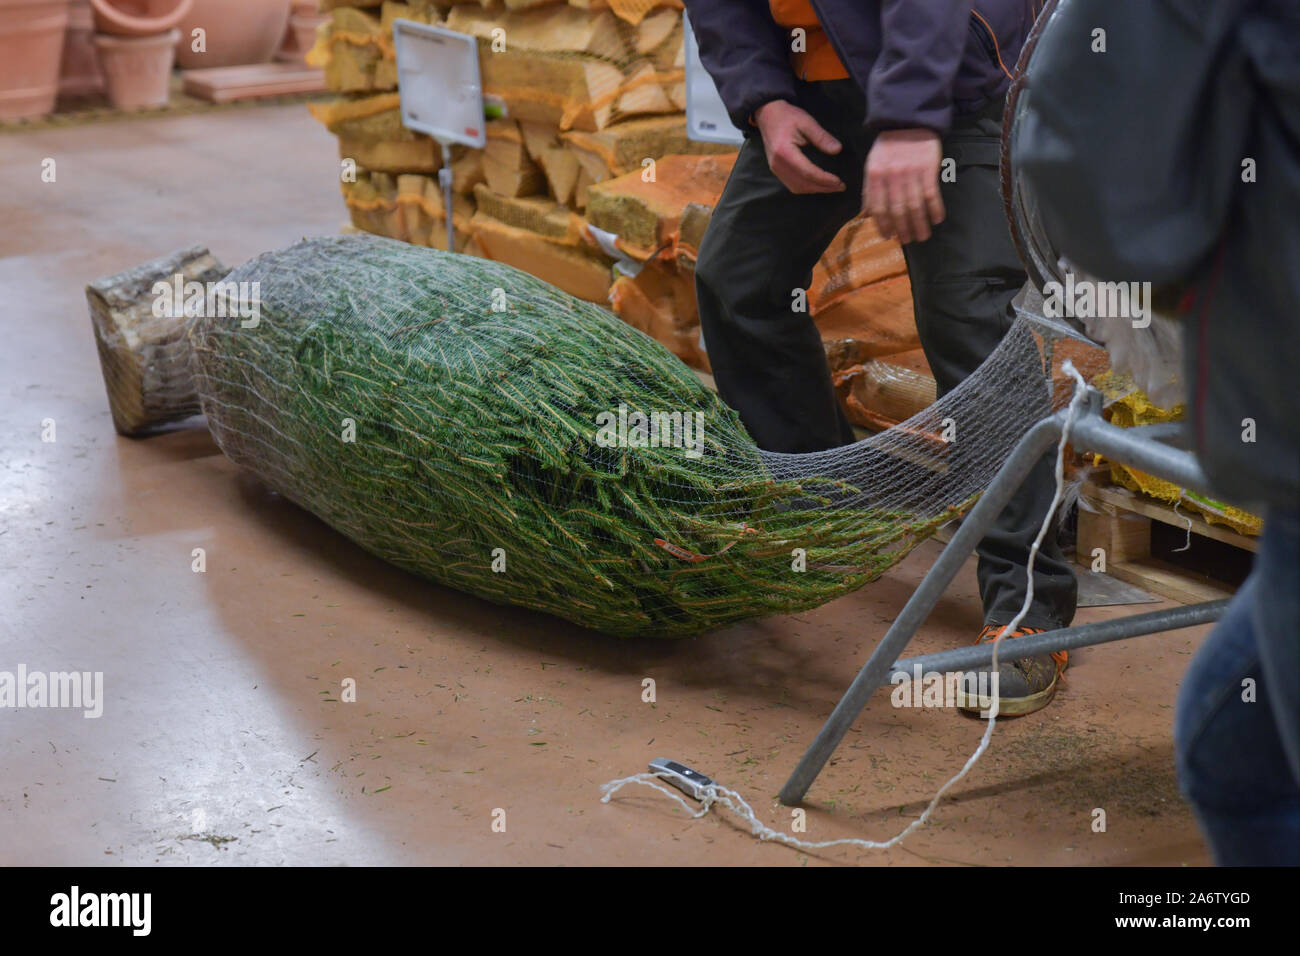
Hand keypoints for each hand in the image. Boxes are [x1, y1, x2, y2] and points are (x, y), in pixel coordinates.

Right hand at [753, 100, 845, 193]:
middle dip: (823, 187)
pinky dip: (807, 187)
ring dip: (816, 189)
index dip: (825, 179)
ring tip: (832, 187)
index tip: (839, 182)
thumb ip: (821, 137)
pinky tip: (818, 184)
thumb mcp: (806, 122)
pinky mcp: (776, 170)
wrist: (767, 115)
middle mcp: (778, 164)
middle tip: (841, 186)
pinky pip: (792, 184)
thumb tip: (838, 150)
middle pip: (803, 184)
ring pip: (797, 187)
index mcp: (784, 152)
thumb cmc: (787, 116)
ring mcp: (775, 169)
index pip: (808, 172)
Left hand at [863, 128, 945, 243]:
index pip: (878, 208)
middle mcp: (891, 176)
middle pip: (897, 211)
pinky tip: (937, 219)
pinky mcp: (928, 168)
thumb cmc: (889, 146)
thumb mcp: (872, 165)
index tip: (888, 236)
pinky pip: (931, 194)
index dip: (883, 225)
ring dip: (920, 225)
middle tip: (907, 240)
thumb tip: (868, 214)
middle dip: (902, 229)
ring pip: (915, 206)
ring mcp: (910, 172)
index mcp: (875, 176)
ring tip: (922, 236)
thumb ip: (869, 190)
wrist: (908, 120)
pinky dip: (935, 209)